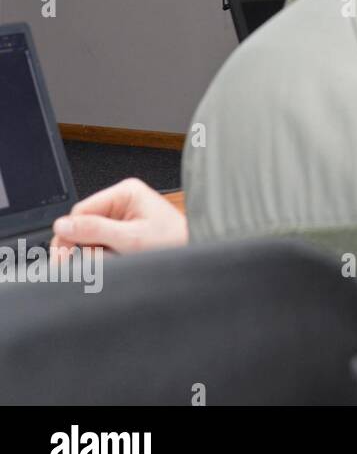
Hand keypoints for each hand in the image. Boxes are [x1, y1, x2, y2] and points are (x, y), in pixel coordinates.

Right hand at [49, 178, 188, 257]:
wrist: (197, 251)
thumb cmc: (175, 242)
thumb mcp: (132, 238)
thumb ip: (96, 231)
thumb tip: (62, 226)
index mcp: (125, 192)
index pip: (81, 211)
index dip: (71, 234)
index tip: (65, 256)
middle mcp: (122, 201)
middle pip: (84, 224)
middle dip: (88, 246)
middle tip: (98, 261)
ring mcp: (123, 216)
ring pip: (91, 237)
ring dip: (99, 253)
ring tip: (119, 259)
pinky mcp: (125, 231)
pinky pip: (103, 244)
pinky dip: (107, 255)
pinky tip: (120, 260)